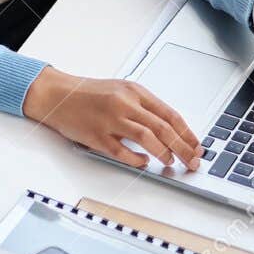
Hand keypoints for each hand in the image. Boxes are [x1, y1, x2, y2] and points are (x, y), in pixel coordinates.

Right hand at [23, 67, 202, 169]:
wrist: (57, 94)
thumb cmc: (89, 94)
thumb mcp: (120, 90)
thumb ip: (144, 107)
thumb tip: (170, 131)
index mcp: (133, 91)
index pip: (170, 114)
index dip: (187, 134)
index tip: (197, 147)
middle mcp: (124, 103)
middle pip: (163, 128)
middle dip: (183, 148)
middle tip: (193, 161)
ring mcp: (110, 119)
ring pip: (147, 138)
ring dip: (164, 153)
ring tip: (171, 162)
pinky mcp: (96, 136)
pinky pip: (123, 152)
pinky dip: (137, 160)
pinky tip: (143, 162)